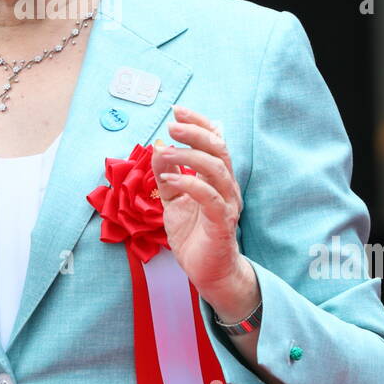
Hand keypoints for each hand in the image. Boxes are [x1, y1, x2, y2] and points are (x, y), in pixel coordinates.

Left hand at [151, 106, 249, 305]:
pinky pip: (209, 197)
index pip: (215, 141)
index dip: (199, 123)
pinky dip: (189, 183)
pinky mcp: (221, 223)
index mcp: (217, 178)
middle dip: (195, 132)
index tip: (178, 111)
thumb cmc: (193, 234)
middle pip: (219, 148)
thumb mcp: (172, 199)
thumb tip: (157, 147)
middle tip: (172, 125)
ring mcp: (226, 204)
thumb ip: (167, 174)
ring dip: (188, 156)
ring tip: (165, 152)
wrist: (207, 272)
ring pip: (216, 169)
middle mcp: (226, 186)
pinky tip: (170, 180)